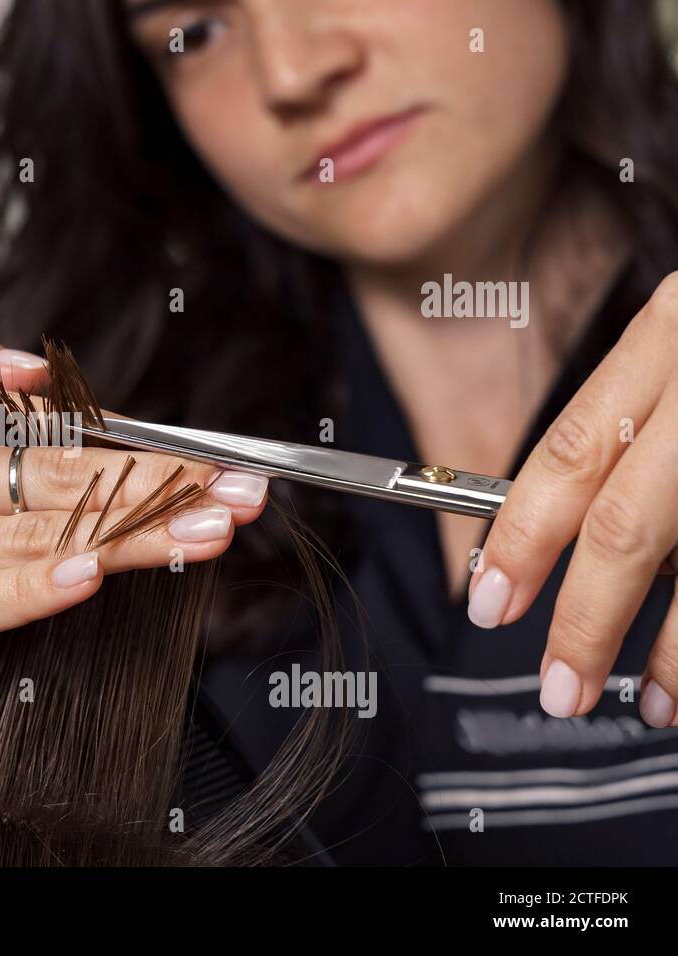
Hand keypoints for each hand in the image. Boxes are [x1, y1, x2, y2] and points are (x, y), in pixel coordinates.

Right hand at [0, 321, 269, 687]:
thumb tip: (32, 368)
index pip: (51, 435)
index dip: (144, 451)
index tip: (217, 463)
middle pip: (58, 479)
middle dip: (161, 488)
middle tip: (242, 494)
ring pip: (30, 536)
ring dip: (128, 537)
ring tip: (205, 536)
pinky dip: (32, 586)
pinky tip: (89, 576)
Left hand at [468, 272, 677, 725]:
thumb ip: (637, 432)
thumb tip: (568, 541)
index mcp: (671, 335)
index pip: (571, 451)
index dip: (522, 537)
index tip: (488, 599)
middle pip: (631, 521)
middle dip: (585, 618)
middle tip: (557, 687)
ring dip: (674, 652)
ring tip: (649, 704)